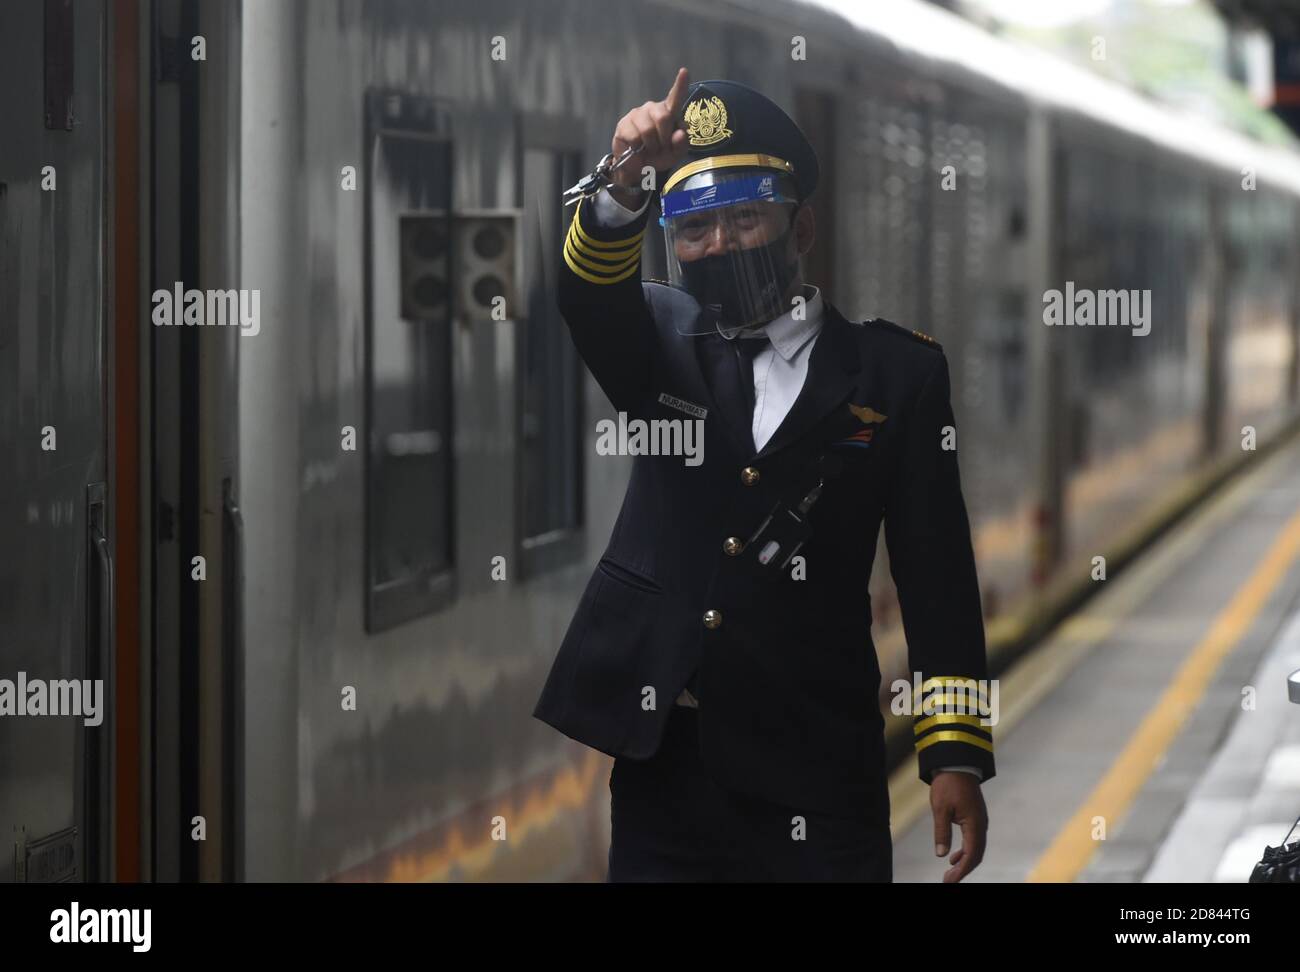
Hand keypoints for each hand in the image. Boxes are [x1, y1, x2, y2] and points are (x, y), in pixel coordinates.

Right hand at [609, 67, 690, 197]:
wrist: (638, 167)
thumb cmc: (659, 155)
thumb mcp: (675, 154)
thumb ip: (681, 144)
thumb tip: (679, 134)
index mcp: (669, 113)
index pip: (675, 97)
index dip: (680, 85)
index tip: (684, 72)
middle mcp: (653, 109)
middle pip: (663, 117)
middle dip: (664, 137)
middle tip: (661, 147)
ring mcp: (637, 114)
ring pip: (648, 129)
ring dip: (651, 145)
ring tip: (648, 149)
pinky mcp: (624, 123)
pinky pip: (634, 137)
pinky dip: (637, 148)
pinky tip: (636, 148)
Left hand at [930, 771, 987, 882]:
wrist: (957, 764)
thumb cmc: (948, 784)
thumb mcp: (940, 808)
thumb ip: (942, 832)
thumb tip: (941, 855)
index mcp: (974, 824)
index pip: (971, 854)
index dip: (961, 870)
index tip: (949, 880)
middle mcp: (981, 825)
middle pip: (976, 854)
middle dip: (963, 870)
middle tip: (948, 880)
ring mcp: (980, 821)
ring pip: (976, 848)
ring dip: (965, 862)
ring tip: (950, 872)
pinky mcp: (976, 818)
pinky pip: (974, 840)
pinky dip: (965, 851)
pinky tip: (954, 856)